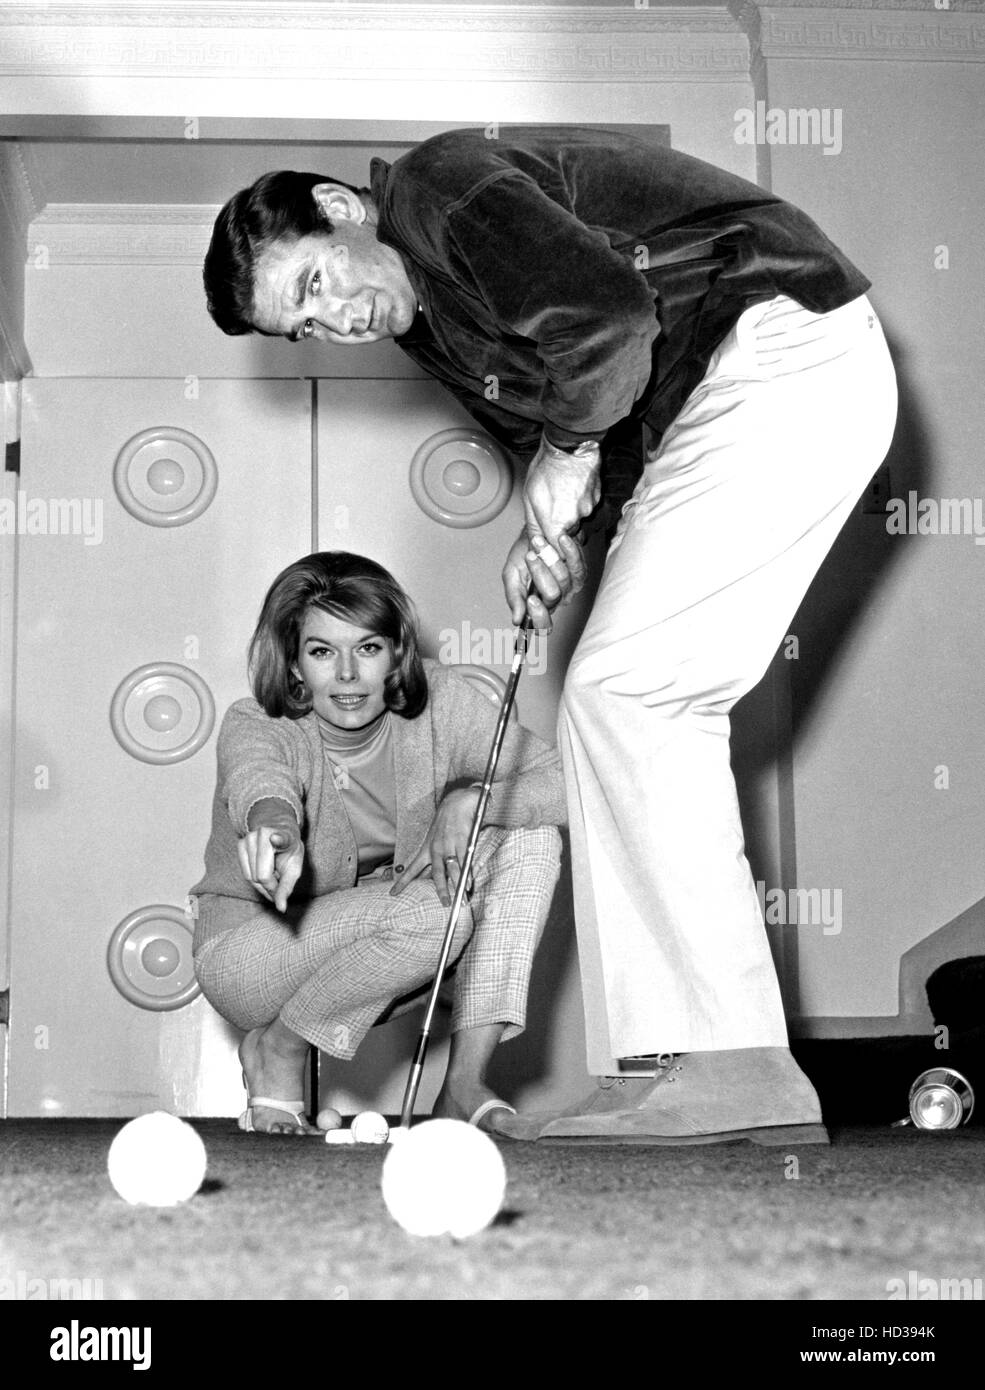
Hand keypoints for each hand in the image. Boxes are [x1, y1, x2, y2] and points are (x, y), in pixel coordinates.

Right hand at [237, 822, 303, 912]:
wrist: (278, 828)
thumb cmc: (289, 849)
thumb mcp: (295, 866)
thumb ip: (287, 887)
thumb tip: (281, 909)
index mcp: (282, 834)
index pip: (279, 841)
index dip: (278, 839)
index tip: (275, 837)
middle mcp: (261, 835)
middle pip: (261, 876)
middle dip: (272, 888)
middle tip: (281, 885)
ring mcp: (247, 839)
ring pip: (251, 878)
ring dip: (263, 885)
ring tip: (274, 875)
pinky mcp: (239, 844)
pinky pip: (245, 874)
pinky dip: (255, 880)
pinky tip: (265, 873)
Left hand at [389, 787, 480, 906]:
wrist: (456, 802)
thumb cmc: (445, 823)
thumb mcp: (433, 838)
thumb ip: (433, 856)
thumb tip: (431, 875)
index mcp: (426, 849)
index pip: (412, 869)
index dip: (402, 882)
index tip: (392, 894)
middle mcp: (436, 849)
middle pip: (437, 874)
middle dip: (441, 891)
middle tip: (445, 904)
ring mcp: (449, 845)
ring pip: (453, 869)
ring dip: (458, 886)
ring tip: (463, 900)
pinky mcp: (463, 840)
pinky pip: (465, 860)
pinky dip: (468, 872)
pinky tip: (470, 883)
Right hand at [502, 527, 586, 631]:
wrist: (537, 534)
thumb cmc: (523, 556)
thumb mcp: (512, 575)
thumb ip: (514, 597)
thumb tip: (516, 619)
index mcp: (537, 606)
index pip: (542, 626)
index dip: (539, 615)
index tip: (530, 599)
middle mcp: (556, 600)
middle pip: (552, 596)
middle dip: (538, 572)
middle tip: (529, 555)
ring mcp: (570, 588)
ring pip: (564, 580)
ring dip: (550, 557)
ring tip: (538, 542)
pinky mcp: (580, 573)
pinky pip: (577, 566)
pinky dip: (569, 551)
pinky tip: (562, 539)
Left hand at [522, 437, 600, 550]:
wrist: (570, 446)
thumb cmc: (546, 468)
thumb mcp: (530, 497)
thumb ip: (534, 524)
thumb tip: (536, 543)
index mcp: (557, 524)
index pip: (557, 551)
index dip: (551, 549)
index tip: (546, 541)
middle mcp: (576, 521)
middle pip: (568, 535)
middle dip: (559, 527)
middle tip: (550, 507)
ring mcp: (588, 509)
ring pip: (578, 519)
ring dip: (569, 512)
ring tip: (560, 492)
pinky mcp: (597, 498)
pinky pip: (586, 506)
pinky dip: (579, 501)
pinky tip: (571, 486)